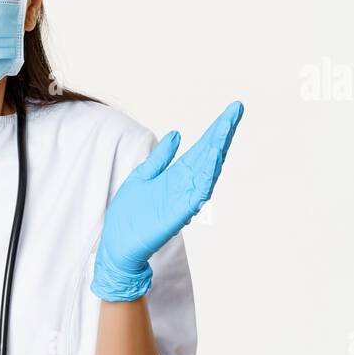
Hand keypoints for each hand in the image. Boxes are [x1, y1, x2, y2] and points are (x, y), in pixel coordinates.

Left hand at [92, 101, 243, 301]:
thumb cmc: (130, 215)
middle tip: (236, 110)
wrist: (117, 245)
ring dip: (216, 151)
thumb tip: (177, 134)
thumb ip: (161, 158)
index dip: (216, 129)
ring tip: (225, 130)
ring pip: (206, 172)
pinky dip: (205, 178)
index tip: (233, 109)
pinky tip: (212, 161)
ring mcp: (183, 200)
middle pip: (209, 155)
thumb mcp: (142, 176)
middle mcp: (184, 185)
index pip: (202, 148)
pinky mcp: (177, 215)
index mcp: (176, 175)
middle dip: (221, 133)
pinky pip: (196, 195)